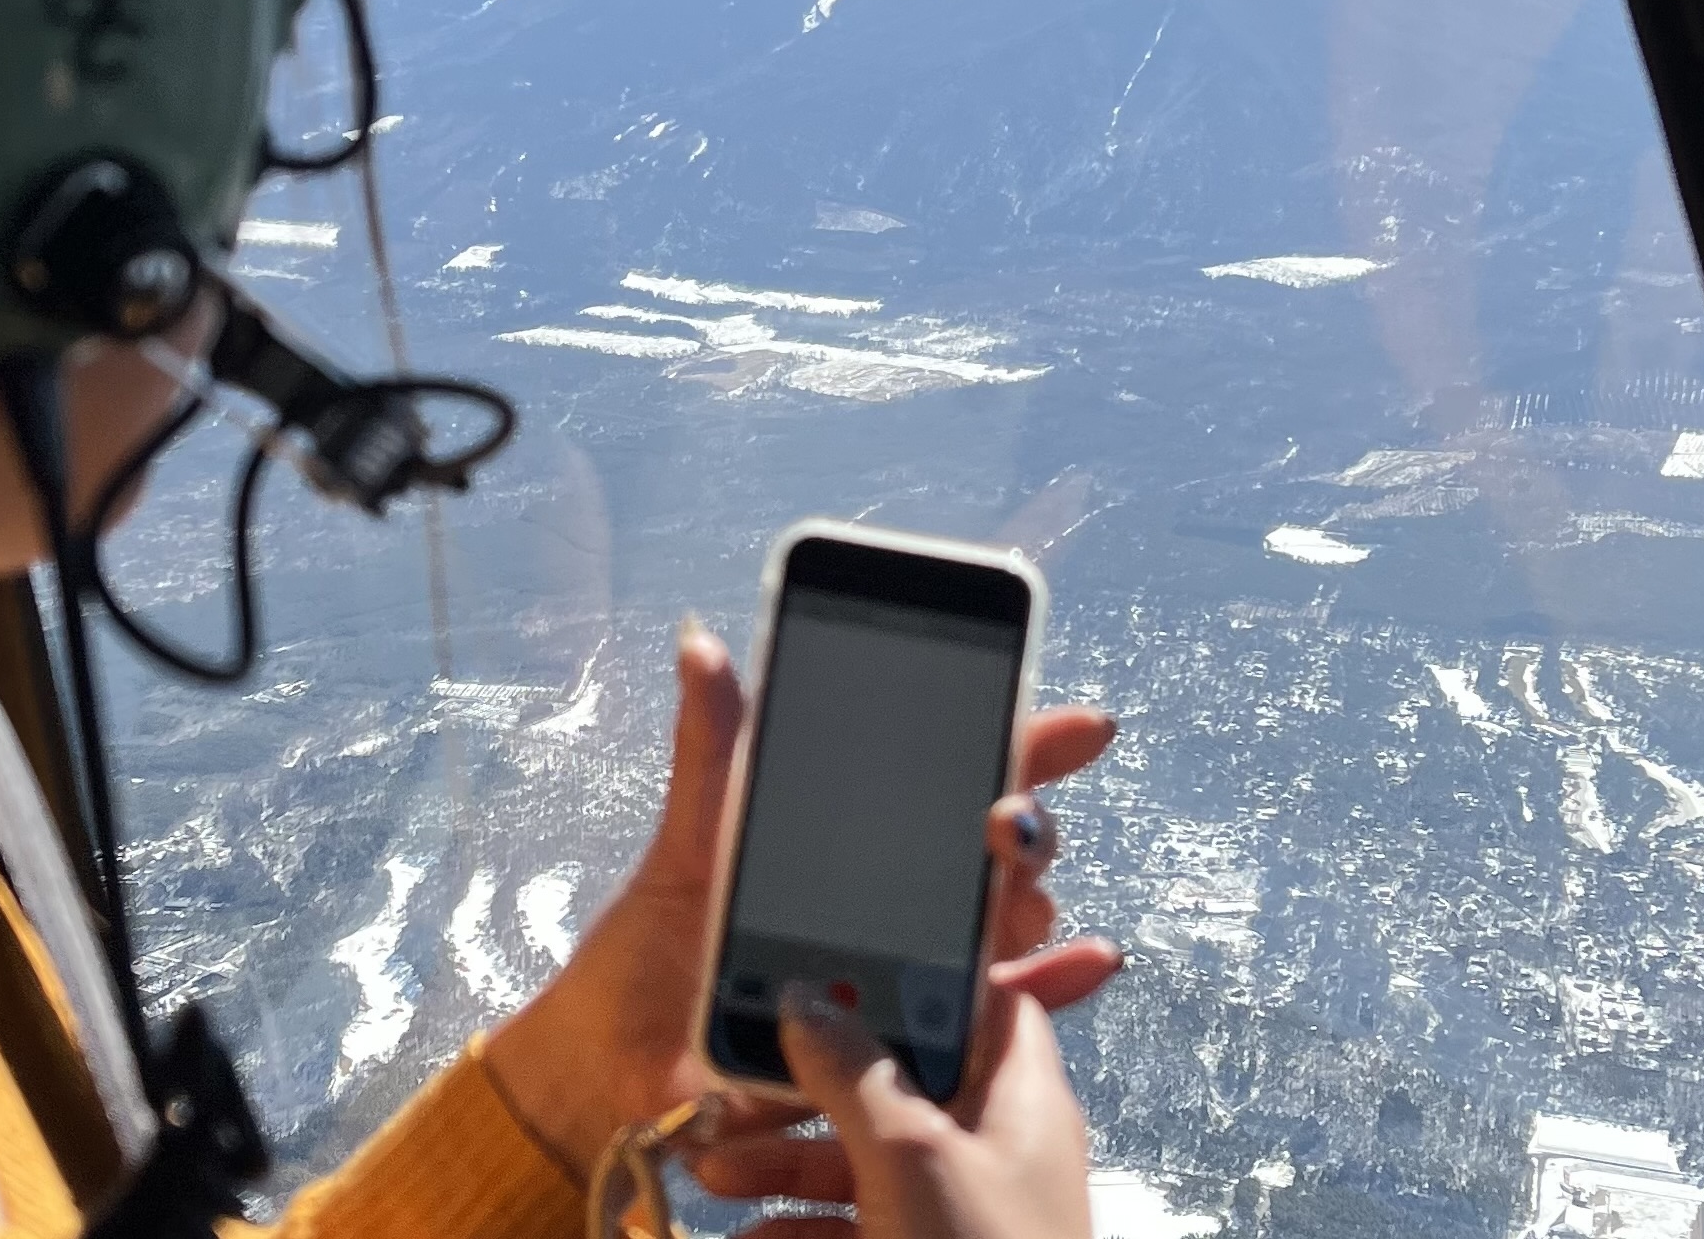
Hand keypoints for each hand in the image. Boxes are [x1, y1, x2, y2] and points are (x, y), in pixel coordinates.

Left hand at [482, 620, 1120, 1178]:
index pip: (953, 775)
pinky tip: (1093, 958)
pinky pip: (994, 1016)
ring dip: (1027, 895)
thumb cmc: (648, 950)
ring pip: (999, 920)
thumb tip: (701, 641)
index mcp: (852, 838)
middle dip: (1023, 820)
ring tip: (1017, 882)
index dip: (1022, 741)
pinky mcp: (900, 1043)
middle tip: (1009, 812)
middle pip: (991, 847)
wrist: (610, 1063)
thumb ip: (709, 747)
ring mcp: (903, 967)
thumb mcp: (688, 840)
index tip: (1075, 723)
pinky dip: (1053, 985)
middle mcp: (893, 897)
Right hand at [727, 986, 1092, 1238]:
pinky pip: (849, 1231)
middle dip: (805, 1085)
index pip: (981, 1001)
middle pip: (892, 1083)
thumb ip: (851, 1068)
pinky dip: (794, 1232)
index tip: (831, 964)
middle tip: (731, 1086)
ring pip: (858, 1164)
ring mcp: (952, 1216)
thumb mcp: (909, 1154)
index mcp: (1017, 1098)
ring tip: (709, 1172)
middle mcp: (990, 1149)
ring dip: (780, 1165)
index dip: (915, 975)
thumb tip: (802, 996)